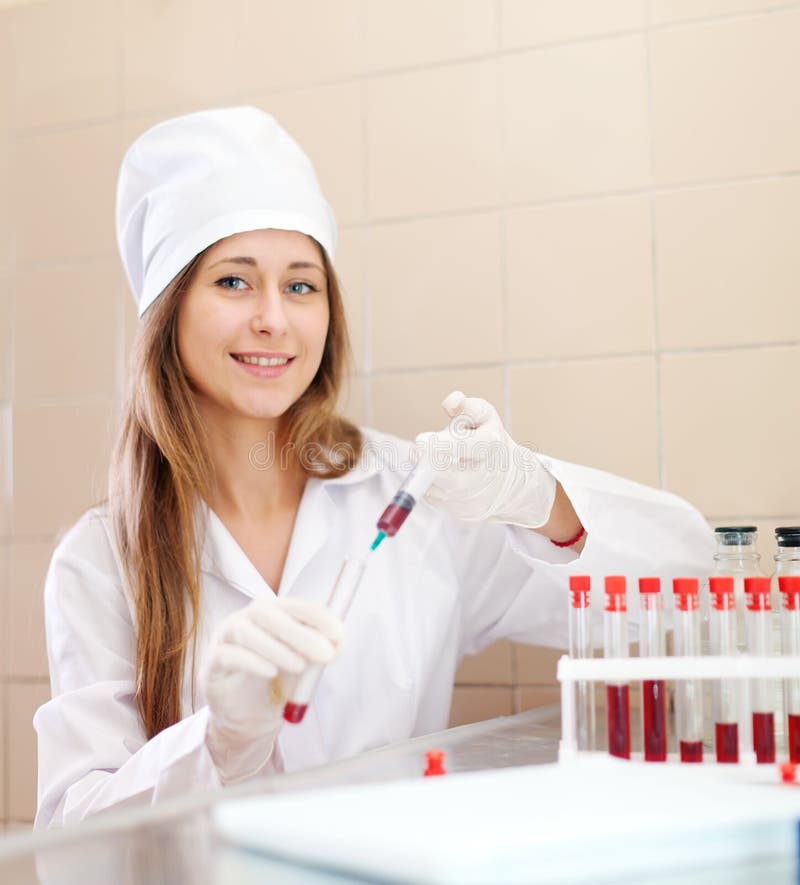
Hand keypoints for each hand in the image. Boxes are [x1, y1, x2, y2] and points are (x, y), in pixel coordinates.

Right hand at [201, 596, 343, 783]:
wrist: (247, 719)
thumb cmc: (277, 684)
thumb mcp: (303, 667)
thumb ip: (317, 652)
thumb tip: (339, 643)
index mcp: (273, 613)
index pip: (295, 605)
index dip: (318, 616)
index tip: (339, 634)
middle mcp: (247, 618)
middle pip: (269, 613)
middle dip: (300, 633)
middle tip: (325, 653)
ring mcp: (226, 637)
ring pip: (246, 631)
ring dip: (277, 648)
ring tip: (300, 666)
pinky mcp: (212, 662)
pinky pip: (229, 655)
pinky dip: (251, 662)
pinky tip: (270, 672)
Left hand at [414, 390, 556, 528]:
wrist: (509, 480)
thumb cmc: (489, 440)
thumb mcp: (484, 417)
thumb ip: (466, 407)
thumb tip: (451, 401)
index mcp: (491, 445)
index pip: (468, 447)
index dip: (442, 445)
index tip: (419, 440)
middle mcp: (486, 476)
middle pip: (452, 479)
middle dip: (428, 466)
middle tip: (415, 452)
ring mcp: (474, 498)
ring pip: (438, 490)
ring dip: (426, 474)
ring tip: (432, 459)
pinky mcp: (463, 512)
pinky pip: (435, 499)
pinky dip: (431, 485)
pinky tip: (438, 475)